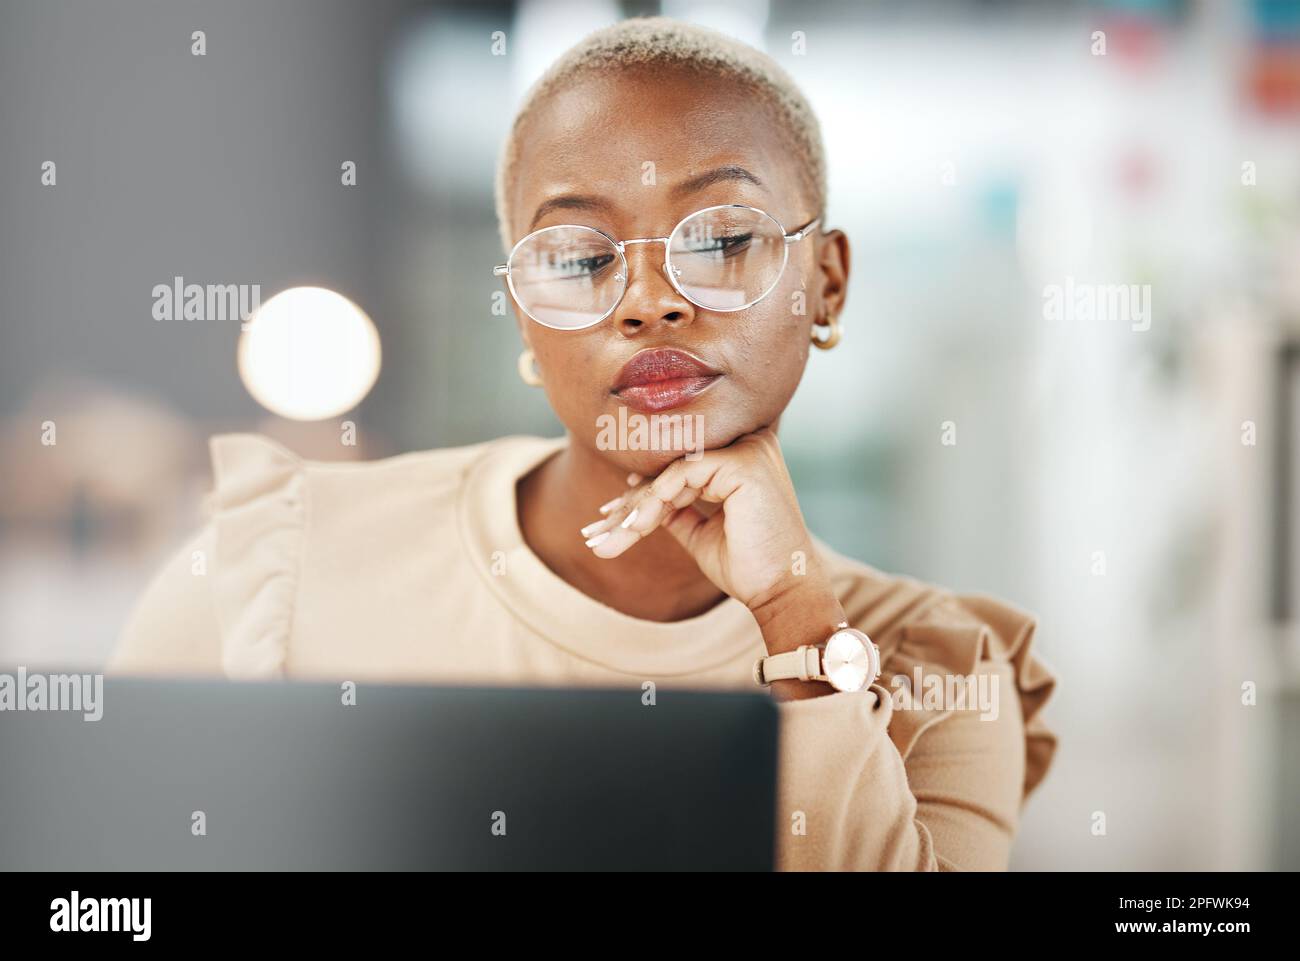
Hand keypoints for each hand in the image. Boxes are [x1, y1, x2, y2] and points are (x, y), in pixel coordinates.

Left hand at [578, 428, 819, 612]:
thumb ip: (676, 508)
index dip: (641, 493)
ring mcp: (748, 448)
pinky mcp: (743, 463)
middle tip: (595, 530)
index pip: (680, 466)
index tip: (607, 516)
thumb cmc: (749, 565)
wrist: (782, 591)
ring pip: (672, 471)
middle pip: (672, 467)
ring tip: (608, 538)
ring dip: (636, 508)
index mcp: (743, 455)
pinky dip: (655, 501)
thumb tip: (637, 495)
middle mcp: (749, 442)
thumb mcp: (701, 531)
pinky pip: (682, 474)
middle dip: (630, 503)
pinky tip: (634, 528)